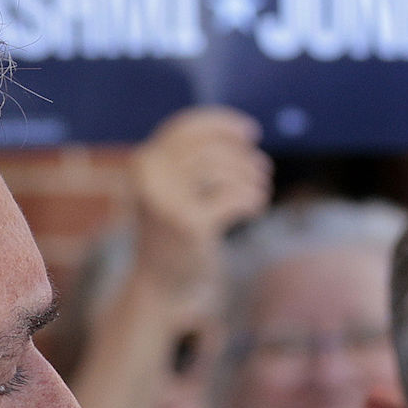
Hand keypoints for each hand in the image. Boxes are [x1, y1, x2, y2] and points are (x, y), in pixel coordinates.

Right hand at [127, 105, 272, 289]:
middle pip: (210, 148)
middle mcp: (151, 176)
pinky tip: (257, 206)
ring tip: (261, 188)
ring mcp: (168, 200)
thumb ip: (189, 161)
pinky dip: (253, 198)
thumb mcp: (171, 188)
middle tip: (264, 169)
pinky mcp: (190, 224)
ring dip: (252, 177)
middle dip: (244, 156)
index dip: (222, 123)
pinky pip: (235, 197)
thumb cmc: (171, 233)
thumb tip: (238, 135)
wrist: (160, 284)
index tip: (251, 131)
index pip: (186, 127)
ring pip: (224, 170)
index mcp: (144, 161)